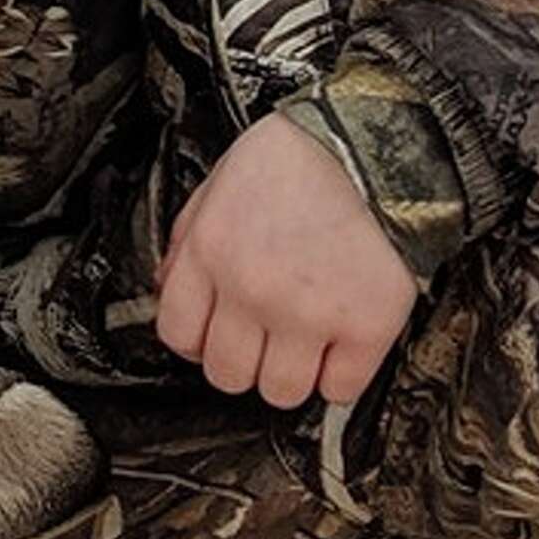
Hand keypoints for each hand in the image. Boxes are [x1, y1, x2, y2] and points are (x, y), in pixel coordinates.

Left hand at [155, 113, 418, 406]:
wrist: (369, 146)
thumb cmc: (295, 160)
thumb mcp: (217, 187)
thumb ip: (186, 242)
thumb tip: (169, 291)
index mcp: (210, 252)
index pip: (179, 336)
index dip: (198, 342)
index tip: (217, 335)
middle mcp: (252, 290)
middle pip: (227, 375)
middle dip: (243, 362)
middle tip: (264, 339)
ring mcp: (308, 313)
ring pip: (280, 392)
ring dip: (290, 374)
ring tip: (304, 343)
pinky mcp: (365, 327)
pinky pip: (339, 389)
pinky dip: (340, 376)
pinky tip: (341, 346)